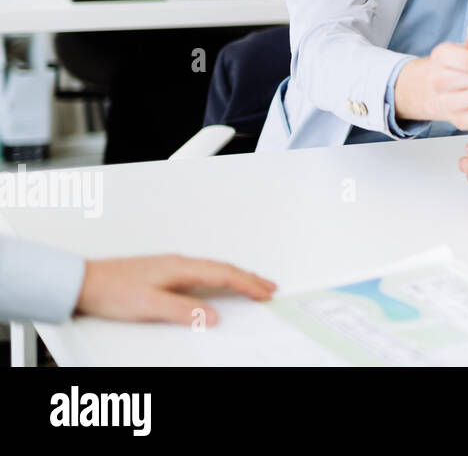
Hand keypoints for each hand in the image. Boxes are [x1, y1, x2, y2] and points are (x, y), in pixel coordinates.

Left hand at [76, 255, 276, 325]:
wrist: (84, 282)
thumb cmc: (112, 290)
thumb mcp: (150, 305)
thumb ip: (184, 311)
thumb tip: (213, 317)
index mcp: (181, 267)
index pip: (224, 274)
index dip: (248, 284)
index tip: (266, 292)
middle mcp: (180, 263)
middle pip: (223, 269)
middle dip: (250, 278)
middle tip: (270, 288)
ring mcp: (172, 267)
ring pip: (214, 270)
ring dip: (236, 277)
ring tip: (252, 285)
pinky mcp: (164, 273)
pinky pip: (203, 273)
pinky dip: (220, 278)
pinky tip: (218, 284)